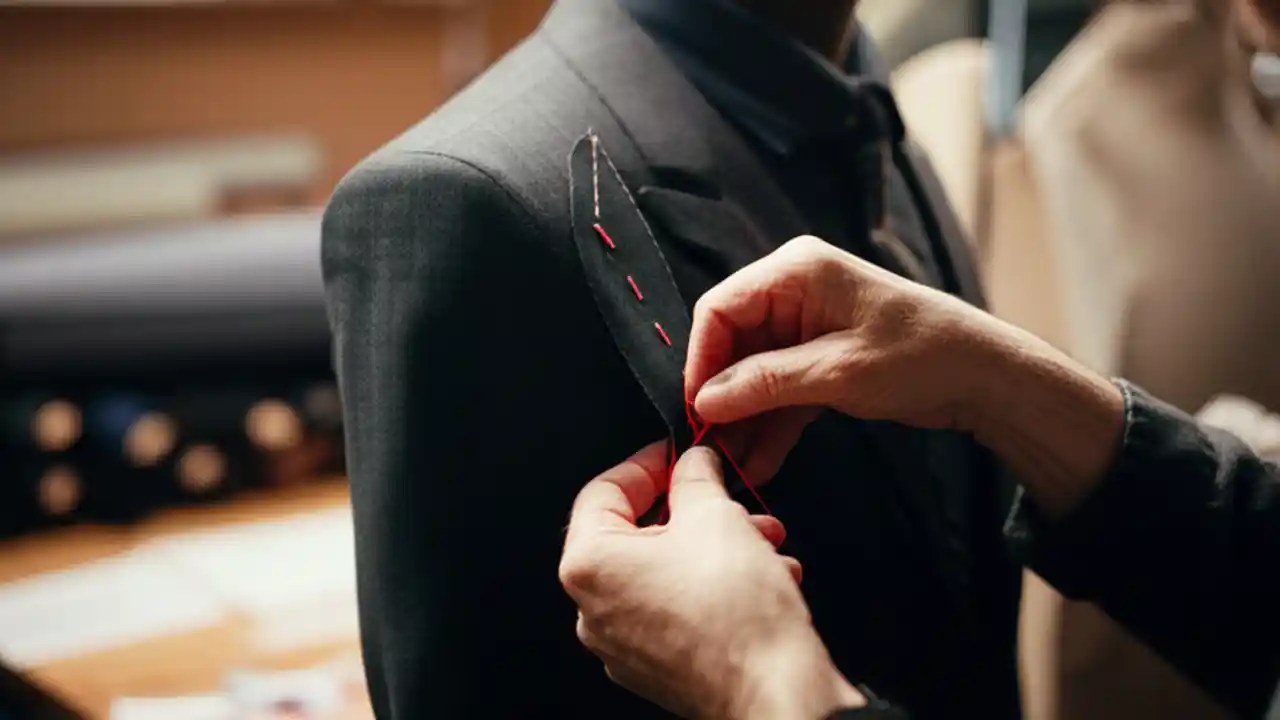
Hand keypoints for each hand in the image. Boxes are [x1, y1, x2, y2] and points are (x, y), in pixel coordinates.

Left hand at [560, 442, 863, 719]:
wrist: (775, 691)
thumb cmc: (737, 615)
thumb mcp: (715, 514)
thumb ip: (695, 475)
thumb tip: (692, 463)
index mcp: (590, 565)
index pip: (603, 491)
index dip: (647, 463)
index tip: (678, 454)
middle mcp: (595, 610)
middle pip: (638, 534)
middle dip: (695, 510)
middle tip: (728, 497)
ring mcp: (623, 644)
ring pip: (666, 571)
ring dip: (715, 546)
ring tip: (762, 539)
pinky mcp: (657, 667)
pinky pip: (679, 607)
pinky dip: (715, 585)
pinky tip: (763, 575)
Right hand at [685, 236, 1125, 517]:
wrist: (984, 377)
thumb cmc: (921, 355)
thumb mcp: (838, 372)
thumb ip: (765, 383)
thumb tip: (703, 401)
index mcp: (796, 272)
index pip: (721, 309)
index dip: (700, 359)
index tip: (695, 408)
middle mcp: (794, 292)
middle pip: (732, 344)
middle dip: (721, 396)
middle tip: (708, 446)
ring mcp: (804, 326)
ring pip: (753, 373)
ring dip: (744, 419)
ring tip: (732, 466)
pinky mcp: (817, 359)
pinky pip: (779, 390)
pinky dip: (771, 423)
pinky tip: (759, 462)